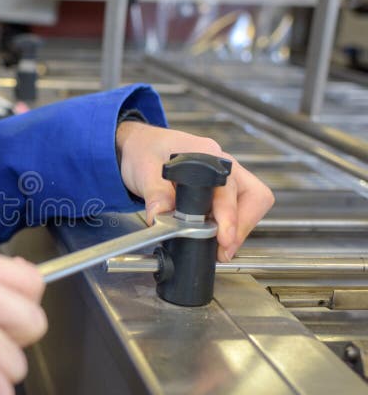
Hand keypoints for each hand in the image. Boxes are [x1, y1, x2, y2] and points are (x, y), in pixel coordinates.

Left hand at [116, 121, 274, 261]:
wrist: (141, 145)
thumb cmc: (145, 150)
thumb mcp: (143, 171)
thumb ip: (155, 194)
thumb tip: (160, 216)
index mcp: (207, 153)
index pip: (229, 187)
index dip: (229, 216)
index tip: (223, 238)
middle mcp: (223, 164)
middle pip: (253, 197)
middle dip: (241, 227)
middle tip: (223, 250)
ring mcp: (226, 176)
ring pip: (251, 204)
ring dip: (238, 228)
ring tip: (218, 247)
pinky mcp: (223, 188)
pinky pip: (240, 208)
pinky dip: (231, 226)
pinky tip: (214, 235)